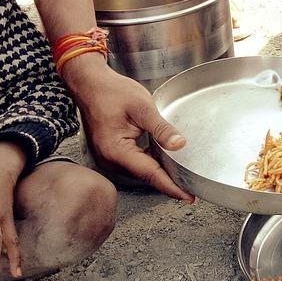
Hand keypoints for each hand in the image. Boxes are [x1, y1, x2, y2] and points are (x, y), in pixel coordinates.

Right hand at [63, 57, 193, 201]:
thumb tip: (180, 145)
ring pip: (140, 170)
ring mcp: (108, 157)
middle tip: (192, 185)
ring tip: (182, 175)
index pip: (150, 174)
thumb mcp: (142, 107)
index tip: (188, 197)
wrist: (90, 83)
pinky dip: (149, 162)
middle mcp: (110, 159)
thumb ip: (161, 128)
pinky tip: (163, 160)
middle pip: (145, 176)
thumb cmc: (111, 91)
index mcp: (116, 151)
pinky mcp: (110, 152)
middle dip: (168, 181)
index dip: (171, 186)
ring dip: (159, 171)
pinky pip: (133, 162)